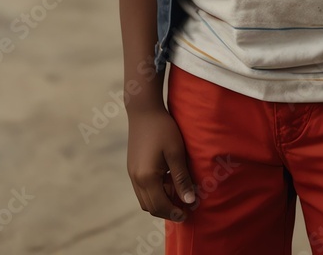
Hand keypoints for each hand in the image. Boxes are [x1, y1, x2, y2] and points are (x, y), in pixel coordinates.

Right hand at [127, 106, 196, 221]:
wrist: (144, 110)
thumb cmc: (163, 129)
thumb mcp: (176, 153)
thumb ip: (182, 179)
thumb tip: (190, 201)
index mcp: (147, 177)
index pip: (160, 206)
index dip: (174, 213)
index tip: (188, 213)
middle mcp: (136, 179)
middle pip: (151, 207)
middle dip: (167, 210)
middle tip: (185, 205)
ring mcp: (132, 174)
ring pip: (145, 200)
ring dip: (161, 201)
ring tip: (177, 190)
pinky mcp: (132, 167)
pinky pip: (142, 189)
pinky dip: (155, 191)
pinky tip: (167, 179)